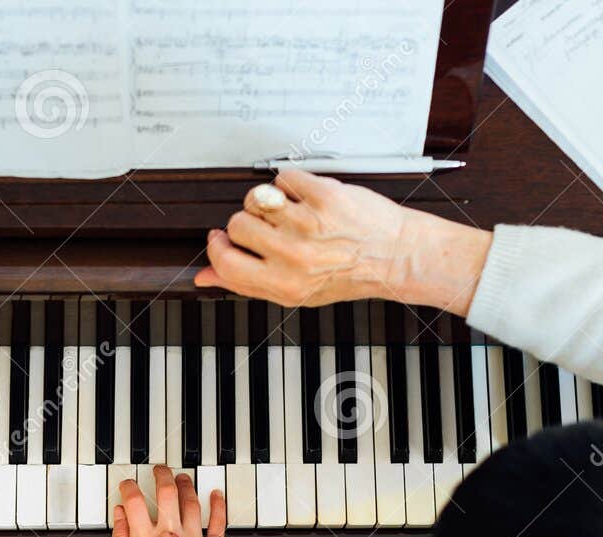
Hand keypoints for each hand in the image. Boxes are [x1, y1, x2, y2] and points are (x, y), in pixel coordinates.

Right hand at [112, 465, 224, 536]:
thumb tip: (119, 515)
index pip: (134, 502)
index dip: (129, 488)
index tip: (127, 484)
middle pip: (167, 494)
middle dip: (161, 476)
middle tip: (158, 471)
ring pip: (192, 502)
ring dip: (186, 485)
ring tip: (181, 478)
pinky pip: (220, 523)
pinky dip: (218, 505)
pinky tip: (216, 495)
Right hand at [195, 170, 492, 314]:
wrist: (396, 256)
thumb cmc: (351, 275)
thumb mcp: (296, 292)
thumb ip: (247, 283)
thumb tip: (206, 277)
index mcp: (283, 285)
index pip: (225, 262)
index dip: (218, 247)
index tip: (221, 239)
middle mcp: (294, 258)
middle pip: (238, 224)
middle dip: (248, 221)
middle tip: (270, 226)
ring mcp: (308, 225)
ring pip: (258, 198)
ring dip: (268, 200)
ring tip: (289, 210)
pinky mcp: (324, 196)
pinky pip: (285, 178)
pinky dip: (293, 184)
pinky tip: (309, 197)